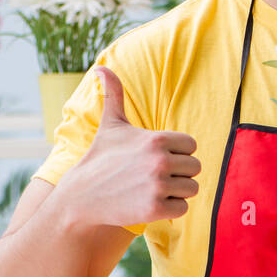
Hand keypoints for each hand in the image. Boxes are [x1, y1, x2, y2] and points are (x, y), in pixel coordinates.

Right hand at [61, 66, 200, 228]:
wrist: (81, 197)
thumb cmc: (100, 159)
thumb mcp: (110, 125)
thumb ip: (114, 95)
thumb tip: (101, 67)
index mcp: (157, 139)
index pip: (191, 145)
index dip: (177, 153)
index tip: (156, 158)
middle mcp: (160, 161)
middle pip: (195, 168)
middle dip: (178, 173)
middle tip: (152, 176)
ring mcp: (158, 185)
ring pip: (191, 188)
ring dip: (175, 192)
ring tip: (150, 189)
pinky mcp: (155, 208)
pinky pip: (183, 208)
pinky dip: (170, 209)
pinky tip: (149, 203)